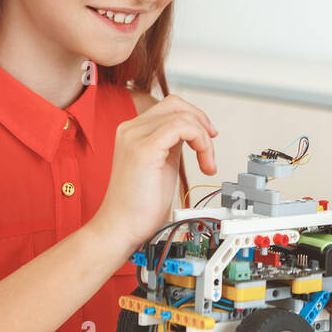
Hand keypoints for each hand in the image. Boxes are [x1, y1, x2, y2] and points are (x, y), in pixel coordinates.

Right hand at [93, 94, 217, 249]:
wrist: (121, 227)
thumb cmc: (139, 204)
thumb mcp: (162, 164)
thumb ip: (173, 145)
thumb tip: (192, 134)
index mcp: (133, 132)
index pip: (170, 107)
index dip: (194, 118)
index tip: (208, 138)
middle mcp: (131, 130)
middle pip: (176, 104)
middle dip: (201, 122)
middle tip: (210, 146)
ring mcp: (135, 137)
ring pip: (182, 115)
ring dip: (204, 139)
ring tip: (207, 163)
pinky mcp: (143, 149)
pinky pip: (181, 127)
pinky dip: (200, 142)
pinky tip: (204, 163)